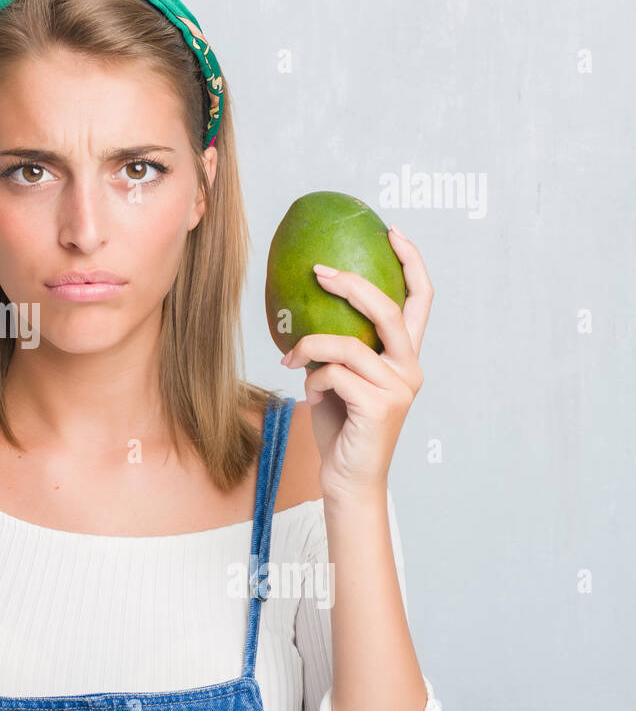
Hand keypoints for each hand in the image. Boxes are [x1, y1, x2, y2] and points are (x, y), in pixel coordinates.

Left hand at [280, 227, 432, 503]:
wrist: (346, 479)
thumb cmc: (339, 428)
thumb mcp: (337, 379)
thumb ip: (336, 349)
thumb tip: (307, 314)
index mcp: (404, 357)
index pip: (419, 301)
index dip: (411, 263)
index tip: (391, 231)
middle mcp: (409, 368)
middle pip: (388, 311)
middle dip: (352, 285)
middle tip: (319, 271)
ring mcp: (398, 388)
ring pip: (348, 345)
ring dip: (311, 347)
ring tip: (290, 359)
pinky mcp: (380, 407)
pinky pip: (334, 375)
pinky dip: (314, 380)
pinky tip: (310, 394)